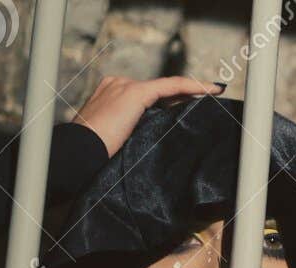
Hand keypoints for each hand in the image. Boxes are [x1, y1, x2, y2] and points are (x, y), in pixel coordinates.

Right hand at [72, 75, 223, 158]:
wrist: (80, 152)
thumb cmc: (96, 154)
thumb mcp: (119, 141)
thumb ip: (136, 132)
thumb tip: (160, 139)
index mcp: (112, 95)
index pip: (150, 97)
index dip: (174, 101)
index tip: (194, 105)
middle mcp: (118, 85)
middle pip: (160, 92)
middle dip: (185, 97)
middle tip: (211, 100)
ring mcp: (126, 86)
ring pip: (167, 88)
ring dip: (193, 91)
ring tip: (215, 93)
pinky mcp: (135, 92)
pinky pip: (172, 86)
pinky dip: (193, 86)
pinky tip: (211, 89)